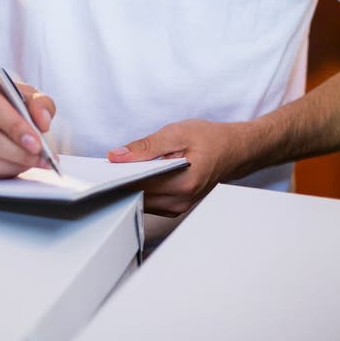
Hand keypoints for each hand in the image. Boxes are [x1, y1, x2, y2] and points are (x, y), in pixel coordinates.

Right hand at [0, 68, 55, 178]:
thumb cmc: (0, 98)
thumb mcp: (24, 92)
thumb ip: (39, 103)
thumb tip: (43, 123)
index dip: (13, 125)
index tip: (36, 142)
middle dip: (16, 152)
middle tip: (39, 157)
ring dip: (8, 166)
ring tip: (29, 162)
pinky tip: (13, 167)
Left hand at [107, 119, 246, 215]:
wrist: (233, 150)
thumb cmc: (210, 139)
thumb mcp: (177, 133)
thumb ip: (146, 146)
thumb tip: (117, 155)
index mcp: (183, 183)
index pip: (139, 184)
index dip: (120, 175)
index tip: (106, 166)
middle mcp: (181, 201)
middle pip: (139, 194)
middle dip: (123, 179)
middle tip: (112, 163)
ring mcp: (179, 207)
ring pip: (143, 199)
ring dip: (132, 183)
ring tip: (125, 165)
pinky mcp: (176, 206)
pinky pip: (151, 200)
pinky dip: (142, 187)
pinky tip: (139, 173)